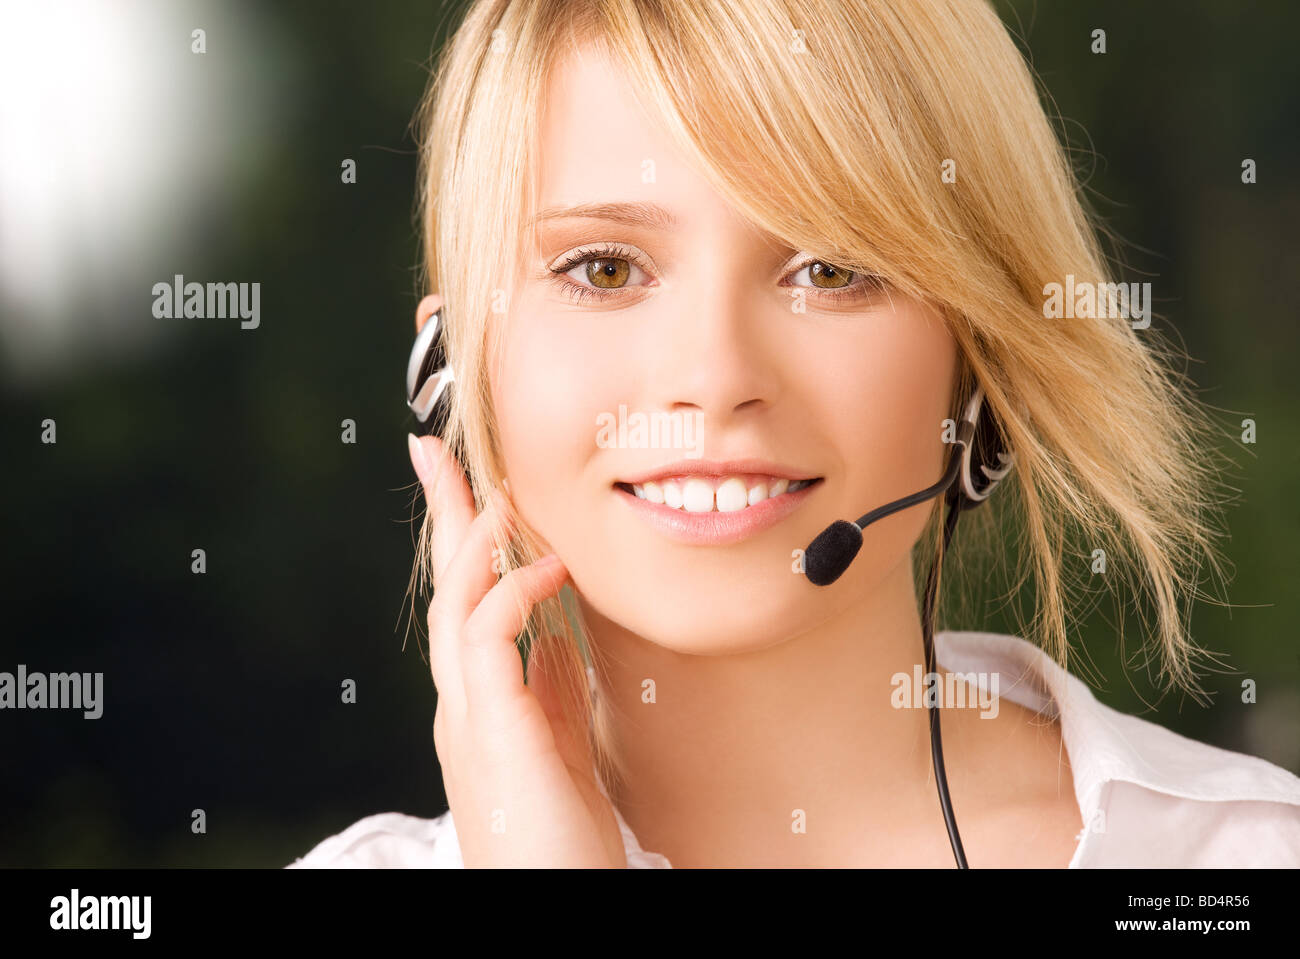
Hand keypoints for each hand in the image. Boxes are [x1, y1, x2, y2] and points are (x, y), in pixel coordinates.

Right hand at [406, 377, 624, 863]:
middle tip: (434, 450)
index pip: (464, 604)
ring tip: (498, 492)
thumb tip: (553, 636)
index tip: (472, 489)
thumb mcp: (559, 748)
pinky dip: (512, 592)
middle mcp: (462, 704)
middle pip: (443, 589)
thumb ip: (549, 691)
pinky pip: (490, 640)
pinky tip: (548, 567)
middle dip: (441, 517)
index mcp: (478, 704)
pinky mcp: (491, 731)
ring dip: (474, 542)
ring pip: (454, 605)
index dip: (463, 543)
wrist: (549, 899)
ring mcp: (469, 718)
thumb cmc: (560, 839)